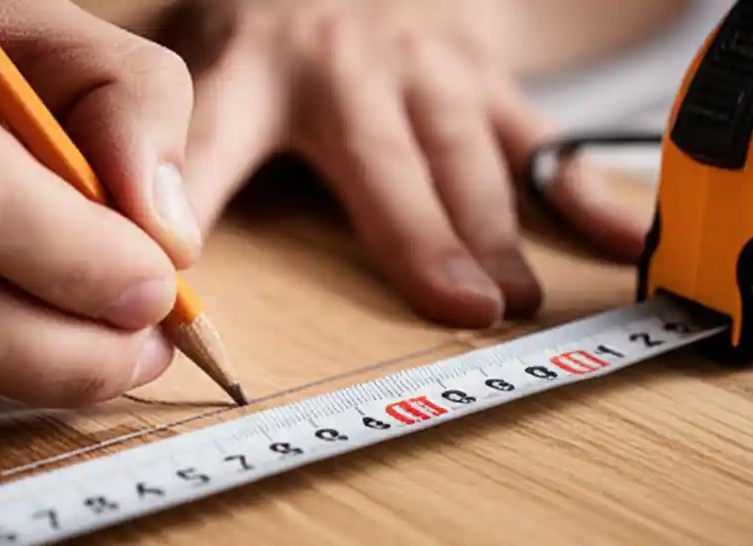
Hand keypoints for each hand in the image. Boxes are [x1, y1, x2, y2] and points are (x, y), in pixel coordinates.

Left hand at [156, 0, 649, 326]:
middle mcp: (347, 63)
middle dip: (421, 234)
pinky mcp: (485, 76)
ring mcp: (427, 67)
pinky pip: (540, 137)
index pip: (210, 138)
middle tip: (459, 307)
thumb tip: (132, 254)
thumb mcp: (186, 64)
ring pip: (469, 154)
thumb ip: (159, 146)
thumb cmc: (258, 31)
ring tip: (516, 299)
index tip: (187, 277)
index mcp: (249, 67)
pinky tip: (619, 235)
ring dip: (497, 228)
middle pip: (386, 160)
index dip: (194, 195)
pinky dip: (584, 190)